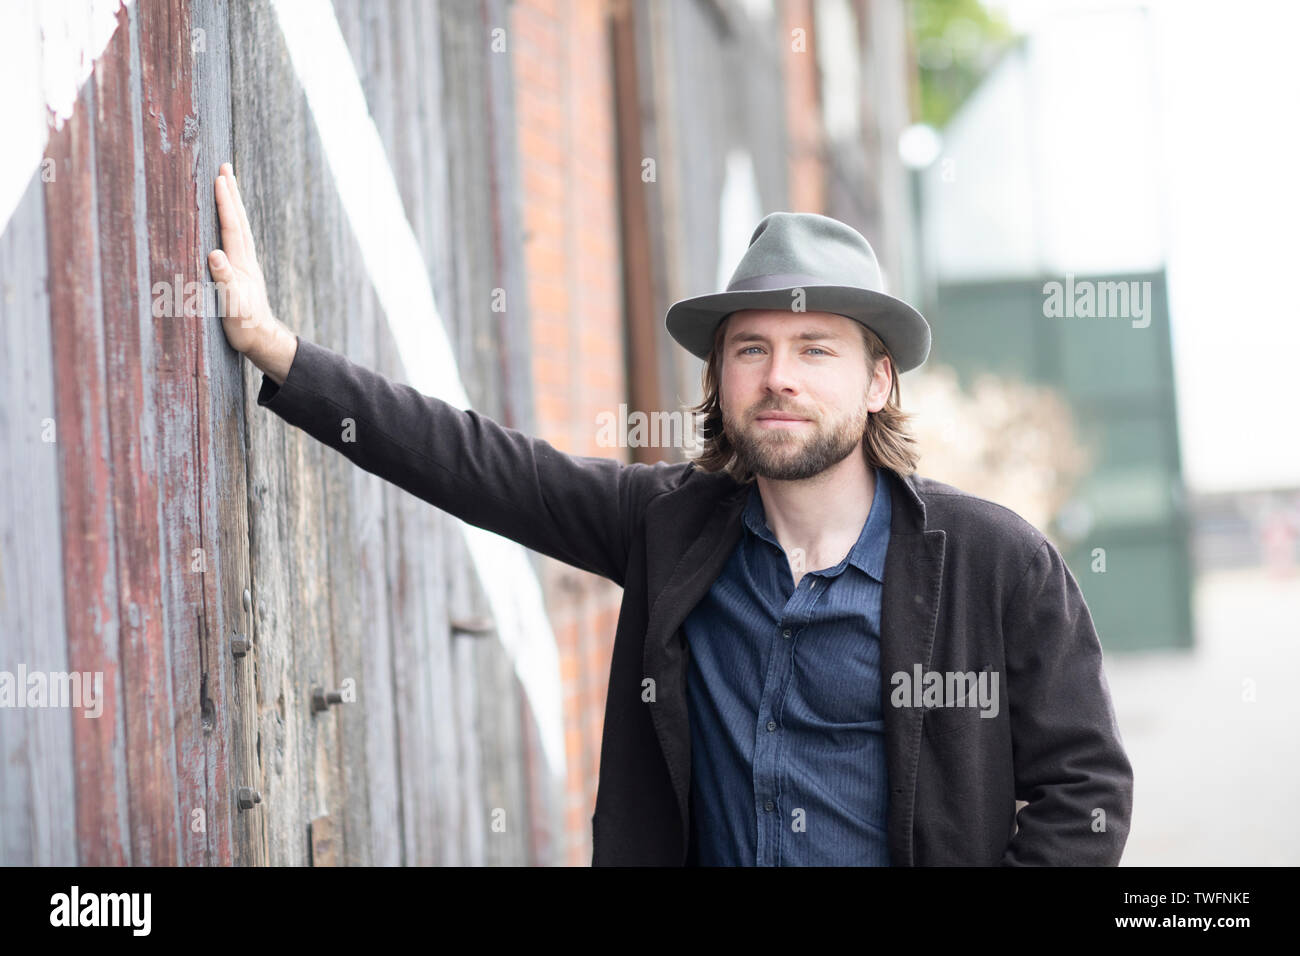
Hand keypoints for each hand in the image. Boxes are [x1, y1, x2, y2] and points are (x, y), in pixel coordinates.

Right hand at [208, 163, 296, 382]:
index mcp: (241, 264)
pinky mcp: (242, 272)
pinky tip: (228, 220)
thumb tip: (215, 254)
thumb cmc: (244, 325)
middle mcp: (245, 259)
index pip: (232, 226)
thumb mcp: (232, 305)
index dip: (225, 202)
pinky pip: (236, 239)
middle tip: (225, 166)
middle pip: (238, 220)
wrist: (261, 340)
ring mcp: (245, 265)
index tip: (219, 177)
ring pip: (239, 227)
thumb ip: (224, 280)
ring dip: (233, 204)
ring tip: (227, 184)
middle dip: (231, 193)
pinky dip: (232, 223)